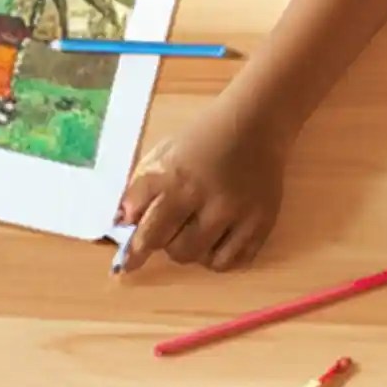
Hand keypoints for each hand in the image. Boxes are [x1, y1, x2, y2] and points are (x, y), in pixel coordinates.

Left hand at [117, 102, 285, 272]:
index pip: (147, 231)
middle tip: (173, 225)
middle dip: (166, 242)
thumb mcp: (162, 154)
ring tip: (197, 228)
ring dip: (192, 249)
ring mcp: (238, 214)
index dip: (135, 250)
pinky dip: (219, 256)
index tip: (128, 264)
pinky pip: (231, 261)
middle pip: (174, 250)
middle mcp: (207, 200)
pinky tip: (218, 236)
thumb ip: (140, 190)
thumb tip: (124, 225)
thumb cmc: (202, 137)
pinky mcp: (261, 223)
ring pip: (201, 258)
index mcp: (177, 179)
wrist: (255, 122)